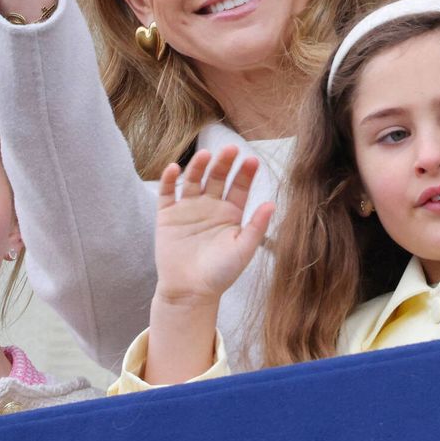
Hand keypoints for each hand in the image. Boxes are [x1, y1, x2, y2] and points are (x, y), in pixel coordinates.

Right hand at [153, 146, 274, 306]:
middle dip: (223, 163)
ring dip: (198, 166)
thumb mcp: (243, 249)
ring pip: (193, 180)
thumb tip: (272, 203)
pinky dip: (169, 180)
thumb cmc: (220, 274)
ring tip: (205, 155)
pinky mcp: (167, 215)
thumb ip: (256, 227)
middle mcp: (209, 206)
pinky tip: (174, 168)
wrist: (190, 291)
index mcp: (230, 213)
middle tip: (231, 149)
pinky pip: (167, 192)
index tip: (252, 161)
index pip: (239, 187)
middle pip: (217, 177)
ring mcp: (187, 208)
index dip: (245, 174)